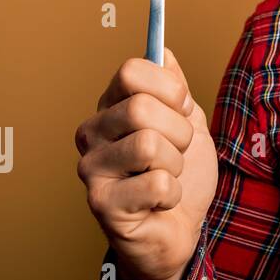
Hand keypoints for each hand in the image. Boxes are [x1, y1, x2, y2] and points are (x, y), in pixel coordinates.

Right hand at [75, 48, 217, 279]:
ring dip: (175, 165)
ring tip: (167, 176)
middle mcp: (92, 132)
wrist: (180, 228)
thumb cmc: (180, 174)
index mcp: (111, 106)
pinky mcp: (101, 203)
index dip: (169, 87)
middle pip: (142, 107)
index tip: (181, 106)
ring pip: (149, 145)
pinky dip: (172, 194)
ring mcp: (91, 168)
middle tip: (177, 150)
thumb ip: (174, 87)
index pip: (131, 70)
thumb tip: (162, 50)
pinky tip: (160, 202)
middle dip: (179, 132)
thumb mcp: (188, 122)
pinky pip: (156, 184)